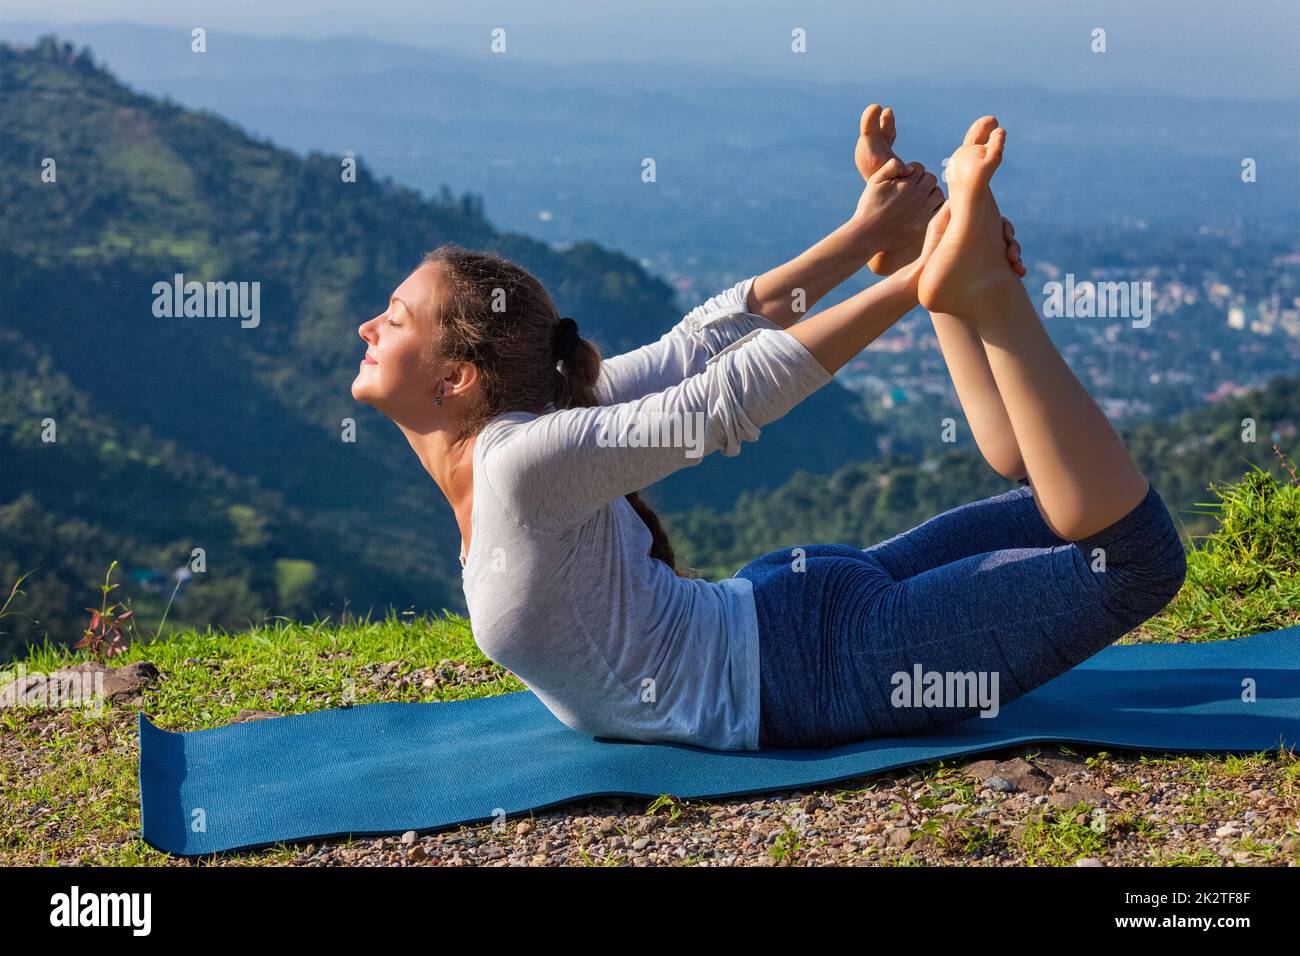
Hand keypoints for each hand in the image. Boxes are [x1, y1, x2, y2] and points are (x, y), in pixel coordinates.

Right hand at [852, 158, 944, 275]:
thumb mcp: (875, 181)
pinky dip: (933, 206)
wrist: (868, 234)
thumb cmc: (869, 206)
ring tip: (918, 196)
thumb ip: (892, 166)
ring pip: (938, 193)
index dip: (911, 170)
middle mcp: (918, 196)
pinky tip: (922, 208)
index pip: (919, 168)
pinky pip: (937, 210)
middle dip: (922, 180)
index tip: (903, 178)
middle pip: (931, 179)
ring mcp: (922, 211)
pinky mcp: (923, 224)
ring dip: (930, 192)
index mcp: (907, 184)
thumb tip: (909, 168)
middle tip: (911, 187)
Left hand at [902, 202, 1026, 293]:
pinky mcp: (985, 269)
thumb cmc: (930, 250)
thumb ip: (953, 209)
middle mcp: (980, 237)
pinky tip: (1020, 273)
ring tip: (1017, 267)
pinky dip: (1016, 268)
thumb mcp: (940, 224)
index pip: (995, 220)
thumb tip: (965, 187)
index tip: (1006, 235)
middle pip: (1005, 235)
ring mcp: (983, 254)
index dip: (1004, 226)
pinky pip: (1005, 267)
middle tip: (1012, 254)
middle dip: (1013, 244)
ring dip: (1016, 256)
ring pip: (1009, 250)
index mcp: (972, 225)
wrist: (923, 278)